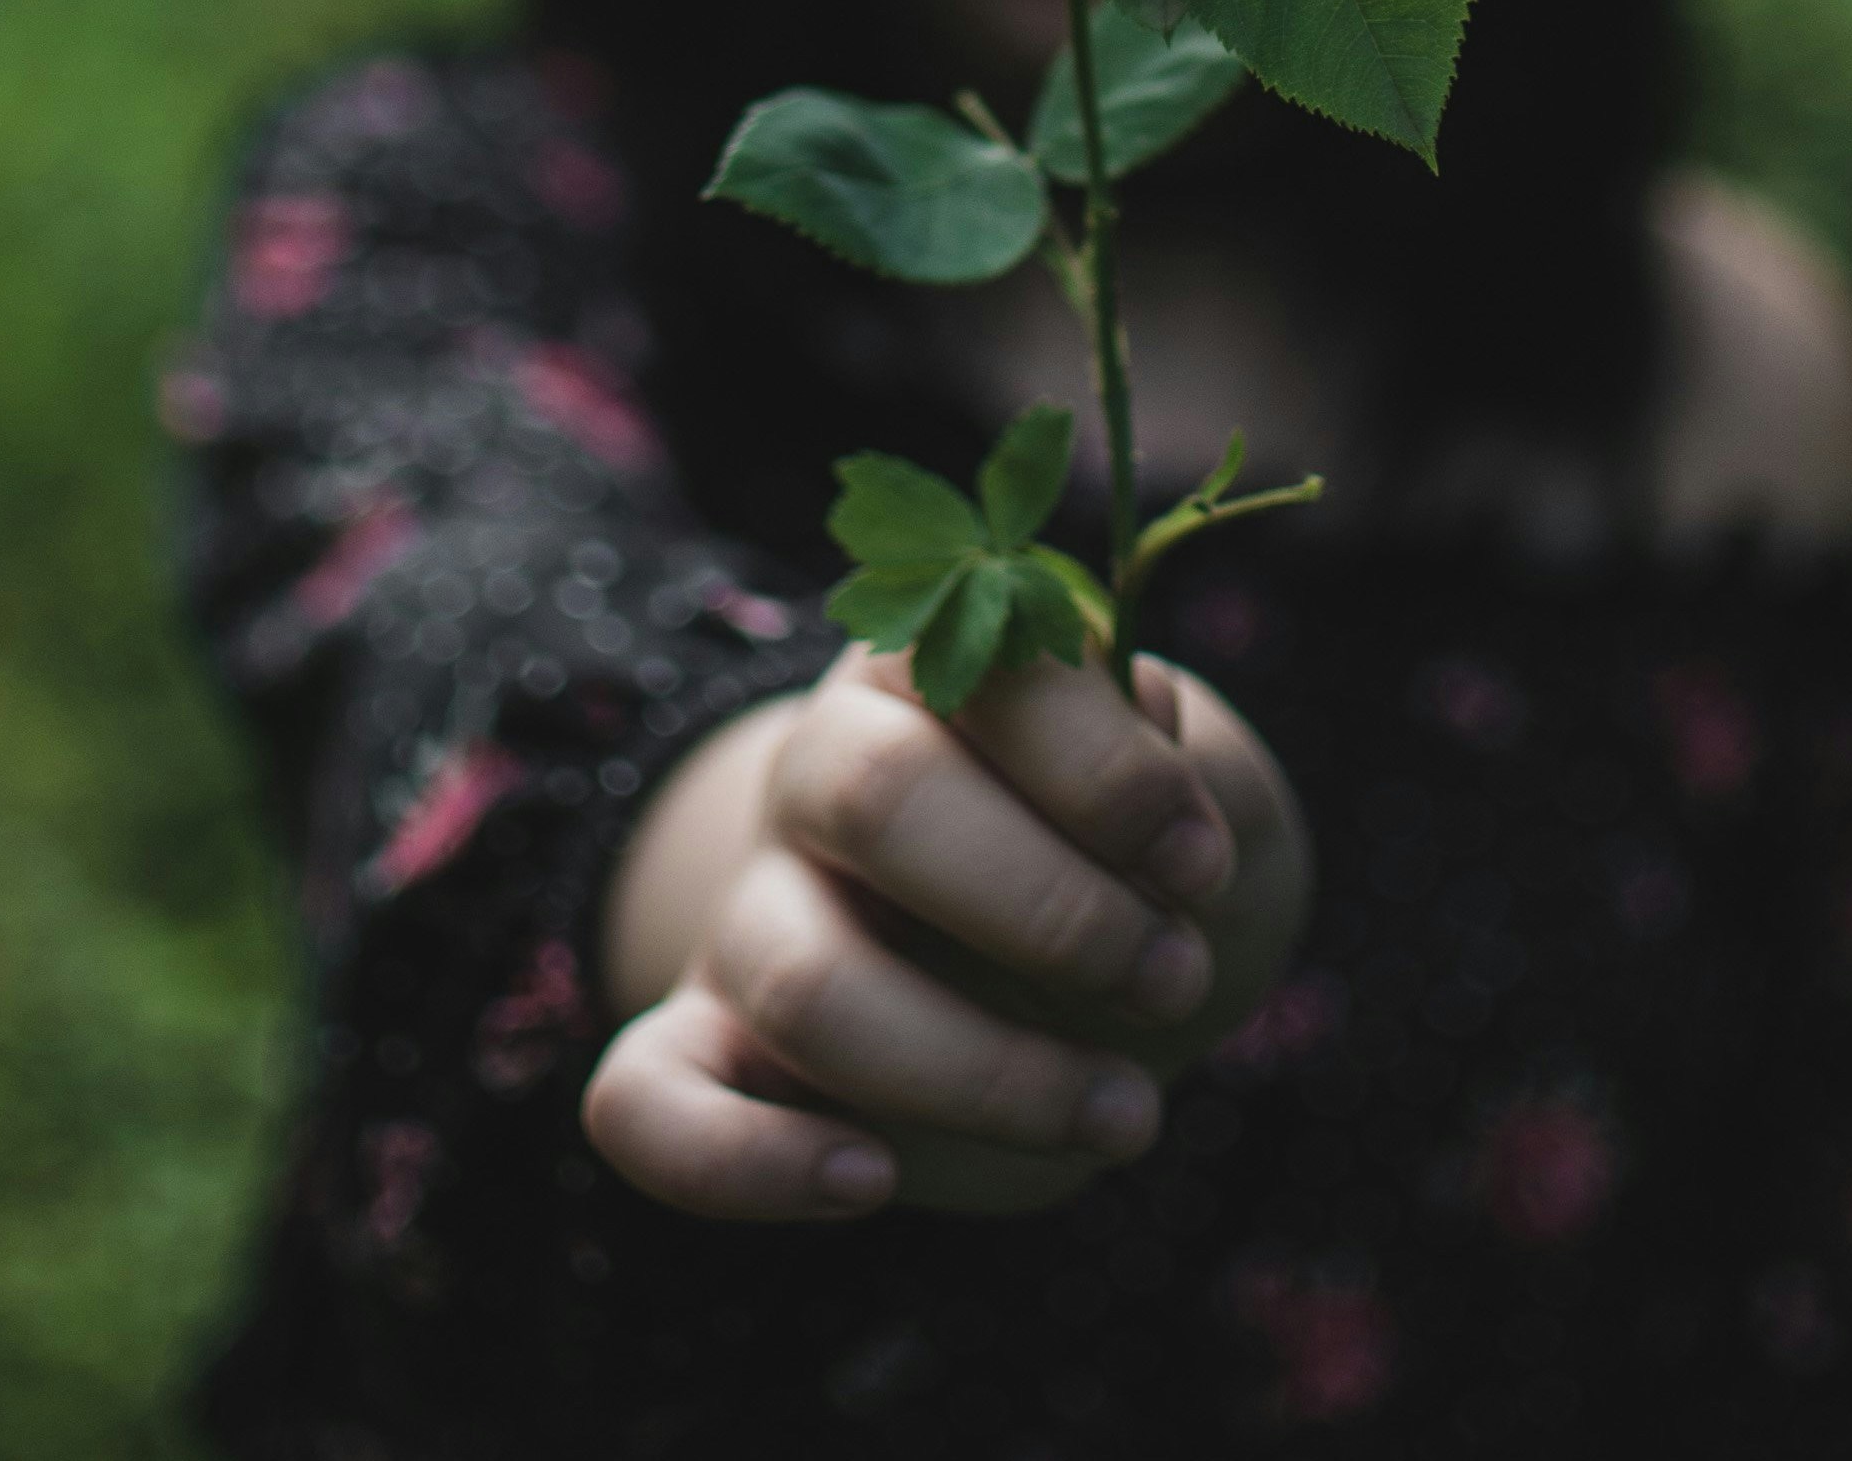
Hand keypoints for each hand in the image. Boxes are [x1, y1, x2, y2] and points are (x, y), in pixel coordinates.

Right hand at [582, 640, 1309, 1223]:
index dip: (1105, 774)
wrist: (1063, 970)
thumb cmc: (1133, 861)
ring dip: (981, 1072)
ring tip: (1126, 1115)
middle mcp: (820, 772)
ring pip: (804, 979)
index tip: (1203, 865)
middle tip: (1177, 980)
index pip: (986, 673)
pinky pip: (649, 1101)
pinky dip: (743, 1159)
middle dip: (1052, 911)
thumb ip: (1184, 755)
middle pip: (879, 801)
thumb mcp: (1196, 799)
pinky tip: (870, 1180)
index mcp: (934, 671)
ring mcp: (752, 911)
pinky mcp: (705, 1046)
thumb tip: (1144, 700)